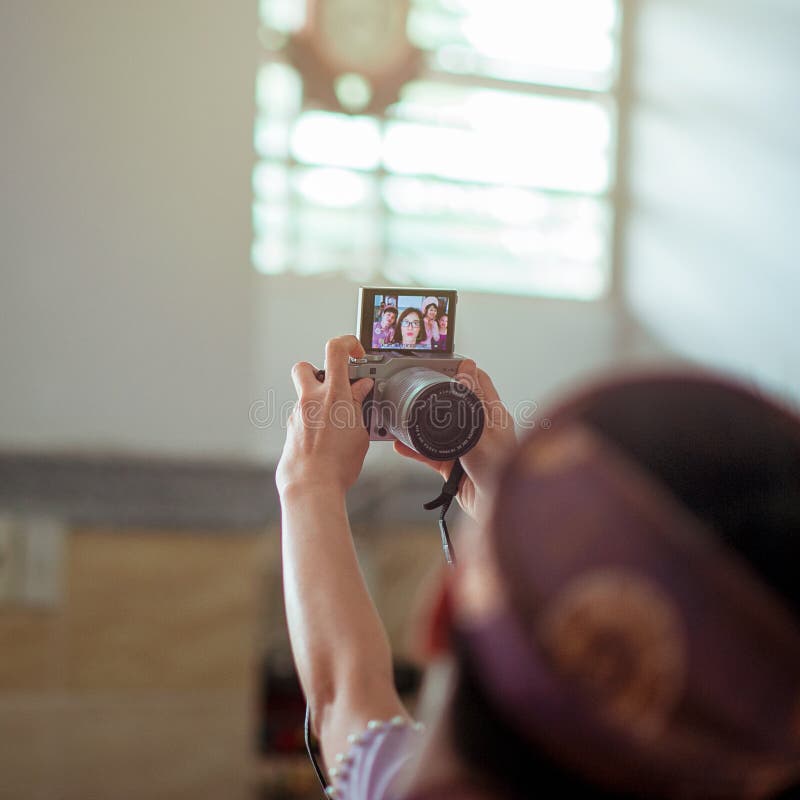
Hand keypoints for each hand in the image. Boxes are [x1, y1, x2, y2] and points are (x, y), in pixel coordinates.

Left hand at [276, 335, 373, 498]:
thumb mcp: (360, 432)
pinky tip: (328, 442)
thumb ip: (358, 406)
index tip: (357, 353)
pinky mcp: (291, 432)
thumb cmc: (338, 464)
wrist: (311, 486)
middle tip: (336, 386)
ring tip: (339, 423)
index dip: (348, 343)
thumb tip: (361, 390)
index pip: (336, 349)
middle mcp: (310, 400)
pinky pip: (304, 419)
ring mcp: (297, 416)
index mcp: (333, 394)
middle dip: (320, 371)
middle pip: (306, 367)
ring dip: (320, 403)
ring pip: (306, 397)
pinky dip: (316, 424)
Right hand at [393, 360, 515, 520]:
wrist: (496, 510)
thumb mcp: (483, 432)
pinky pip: (431, 455)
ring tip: (402, 419)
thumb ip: (471, 402)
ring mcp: (466, 448)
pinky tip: (402, 446)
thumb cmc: (500, 472)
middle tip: (415, 388)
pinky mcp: (454, 468)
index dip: (464, 371)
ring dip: (420, 427)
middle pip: (455, 405)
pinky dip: (416, 450)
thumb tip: (468, 369)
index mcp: (494, 416)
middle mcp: (480, 430)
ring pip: (439, 431)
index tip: (444, 363)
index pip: (480, 383)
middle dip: (435, 398)